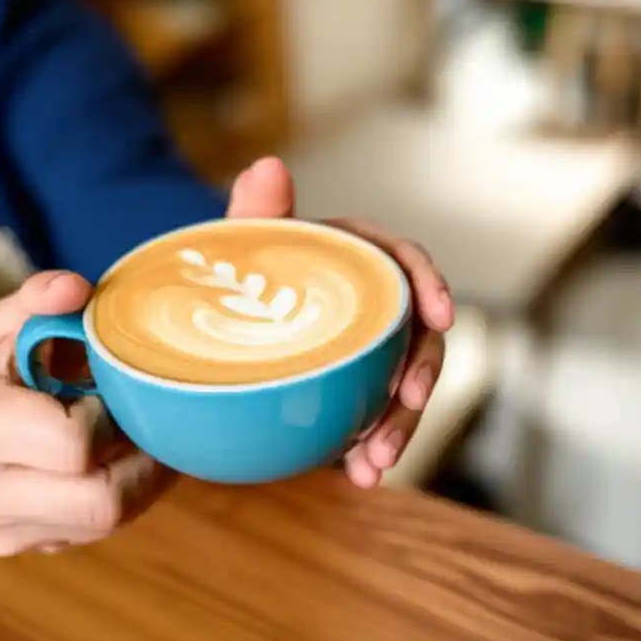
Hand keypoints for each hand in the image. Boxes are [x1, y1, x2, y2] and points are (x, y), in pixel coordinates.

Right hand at [0, 272, 172, 555]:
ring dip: (139, 478)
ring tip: (131, 435)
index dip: (108, 416)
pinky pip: (95, 531)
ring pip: (108, 520)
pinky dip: (121, 495)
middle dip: (139, 458)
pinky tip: (111, 460)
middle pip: (100, 500)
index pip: (72, 444)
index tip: (106, 389)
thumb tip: (77, 288)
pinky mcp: (17, 545)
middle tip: (144, 420)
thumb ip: (36, 299)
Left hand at [229, 157, 453, 487]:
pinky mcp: (354, 390)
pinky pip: (378, 417)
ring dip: (401, 425)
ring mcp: (365, 352)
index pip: (402, 261)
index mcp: (349, 258)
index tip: (442, 315)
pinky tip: (362, 474)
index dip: (429, 283)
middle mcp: (368, 304)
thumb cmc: (227, 280)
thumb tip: (267, 165)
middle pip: (414, 334)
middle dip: (421, 374)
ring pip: (403, 384)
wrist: (199, 336)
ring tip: (375, 463)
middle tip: (409, 404)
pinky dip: (376, 446)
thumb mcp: (237, 249)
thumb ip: (254, 213)